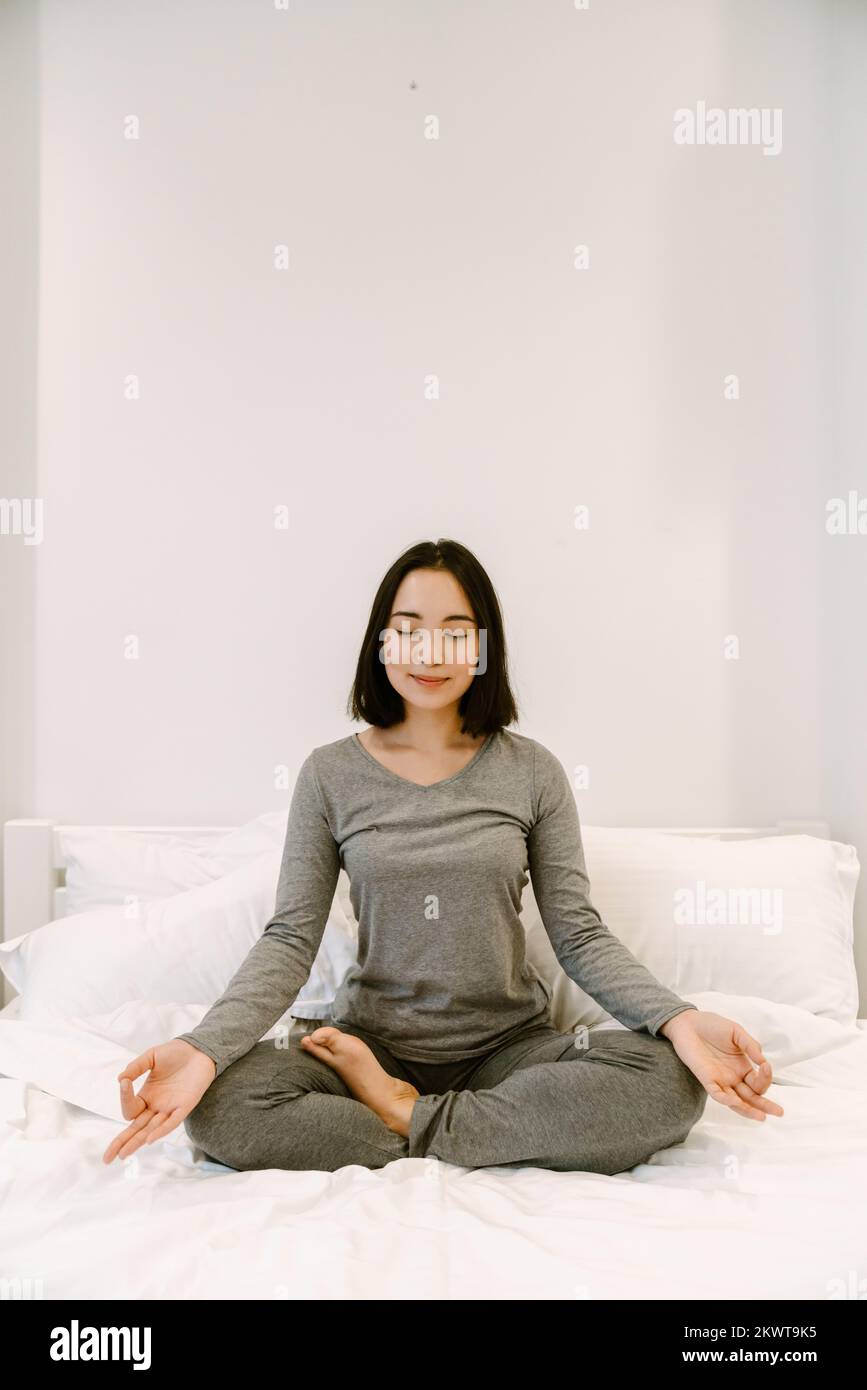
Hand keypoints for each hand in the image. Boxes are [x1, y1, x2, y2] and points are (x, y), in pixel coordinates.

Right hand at [102, 1039, 216, 1163]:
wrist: (198, 1049)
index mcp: (146, 1096)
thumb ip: (136, 1067)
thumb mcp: (151, 1057)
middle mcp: (156, 1106)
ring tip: (123, 1155)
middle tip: (107, 1158)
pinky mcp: (185, 1106)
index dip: (124, 1098)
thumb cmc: (175, 1053)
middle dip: (121, 1142)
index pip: (130, 1108)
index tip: (124, 1082)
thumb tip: (120, 1079)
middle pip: (136, 1128)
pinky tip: (149, 1139)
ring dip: (137, 1142)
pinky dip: (161, 1130)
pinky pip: (172, 1122)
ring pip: (150, 1130)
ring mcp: (170, 1108)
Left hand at [659, 1009, 784, 1121]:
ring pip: (736, 1101)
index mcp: (742, 1067)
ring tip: (762, 1117)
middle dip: (765, 1105)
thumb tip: (764, 1061)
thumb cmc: (712, 1026)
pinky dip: (726, 1099)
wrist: (688, 1022)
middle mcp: (733, 1077)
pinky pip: (717, 1094)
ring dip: (748, 1109)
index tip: (765, 1066)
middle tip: (779, 1112)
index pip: (758, 1081)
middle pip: (751, 1097)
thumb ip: (751, 1045)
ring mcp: (720, 1080)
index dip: (766, 1078)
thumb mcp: (737, 1033)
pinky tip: (736, 1102)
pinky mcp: (706, 1079)